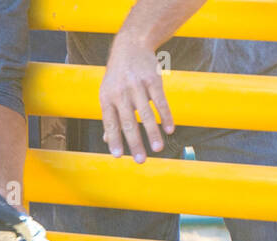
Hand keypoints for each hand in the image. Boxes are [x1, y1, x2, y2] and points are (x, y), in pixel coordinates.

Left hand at [100, 32, 173, 161]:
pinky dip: (166, 116)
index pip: (110, 124)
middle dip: (134, 143)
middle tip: (140, 160)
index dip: (114, 140)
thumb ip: (109, 116)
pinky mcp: (153, 80)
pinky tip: (170, 130)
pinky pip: (160, 101)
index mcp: (107, 98)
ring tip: (157, 149)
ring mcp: (137, 86)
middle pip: (128, 122)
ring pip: (146, 114)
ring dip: (152, 133)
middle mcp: (121, 93)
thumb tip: (107, 140)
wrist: (131, 45)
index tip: (119, 156)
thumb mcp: (108, 93)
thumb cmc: (117, 76)